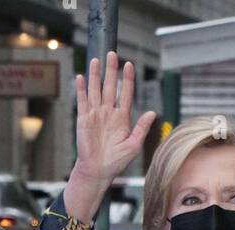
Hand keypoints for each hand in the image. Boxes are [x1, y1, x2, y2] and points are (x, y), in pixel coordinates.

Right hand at [64, 52, 156, 223]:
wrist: (98, 171)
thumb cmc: (116, 161)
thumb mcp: (133, 145)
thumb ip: (142, 128)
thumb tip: (153, 112)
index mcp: (122, 118)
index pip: (126, 94)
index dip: (128, 79)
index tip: (129, 65)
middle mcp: (108, 113)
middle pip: (111, 87)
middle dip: (111, 70)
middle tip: (113, 54)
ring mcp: (95, 115)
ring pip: (96, 90)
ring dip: (95, 75)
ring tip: (96, 60)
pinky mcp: (84, 119)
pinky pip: (82, 101)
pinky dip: (81, 89)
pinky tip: (81, 77)